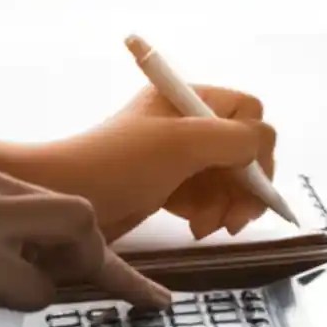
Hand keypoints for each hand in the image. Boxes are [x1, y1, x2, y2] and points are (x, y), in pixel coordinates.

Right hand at [0, 158, 168, 326]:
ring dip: (39, 286)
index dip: (94, 249)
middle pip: (79, 217)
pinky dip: (16, 305)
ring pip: (71, 245)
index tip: (144, 289)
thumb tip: (73, 256)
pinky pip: (38, 289)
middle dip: (89, 260)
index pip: (59, 204)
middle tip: (53, 284)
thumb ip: (12, 237)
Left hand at [21, 86, 275, 241]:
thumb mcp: (184, 143)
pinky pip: (207, 197)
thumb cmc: (119, 165)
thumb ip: (236, 138)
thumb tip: (264, 146)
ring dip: (228, 206)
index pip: (249, 115)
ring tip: (208, 227)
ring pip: (229, 180)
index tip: (249, 181)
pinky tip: (195, 227)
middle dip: (245, 186)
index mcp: (189, 99)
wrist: (62, 201)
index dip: (257, 149)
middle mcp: (187, 123)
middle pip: (243, 152)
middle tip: (237, 219)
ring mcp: (177, 156)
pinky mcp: (167, 186)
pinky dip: (209, 214)